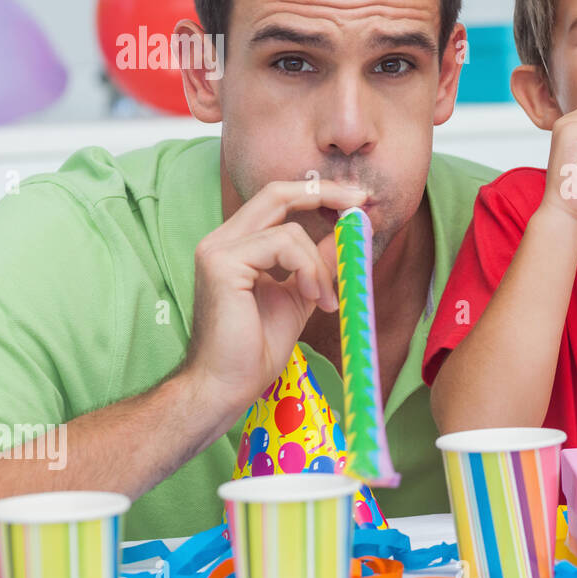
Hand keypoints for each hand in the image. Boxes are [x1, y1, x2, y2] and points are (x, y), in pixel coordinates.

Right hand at [186, 179, 366, 423]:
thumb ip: (320, 262)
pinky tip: (312, 298)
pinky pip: (281, 244)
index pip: (277, 200)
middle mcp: (221, 240)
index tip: (355, 199)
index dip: (316, 194)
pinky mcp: (221, 263)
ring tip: (325, 299)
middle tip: (360, 200)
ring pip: (290, 228)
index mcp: (236, 245)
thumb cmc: (257, 347)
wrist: (226, 385)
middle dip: (324, 193)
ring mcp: (217, 249)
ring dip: (320, 264)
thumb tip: (350, 232)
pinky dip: (308, 269)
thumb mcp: (302, 294)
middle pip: (276, 192)